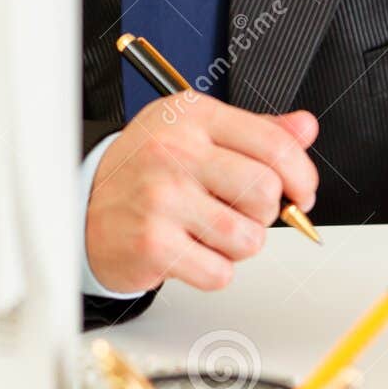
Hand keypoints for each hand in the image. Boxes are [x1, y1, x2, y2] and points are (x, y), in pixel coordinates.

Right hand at [85, 94, 318, 293]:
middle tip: (237, 212)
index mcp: (193, 116)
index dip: (302, 176)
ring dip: (239, 245)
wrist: (82, 207)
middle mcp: (176, 150)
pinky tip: (189, 250)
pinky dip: (213, 270)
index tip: (301, 193)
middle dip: (263, 213)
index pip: (275, 144)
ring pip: (249, 238)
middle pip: (266, 193)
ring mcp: (163, 197)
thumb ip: (255, 131)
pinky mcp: (154, 243)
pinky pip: (220, 272)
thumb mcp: (196, 132)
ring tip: (209, 231)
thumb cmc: (145, 170)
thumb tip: (305, 127)